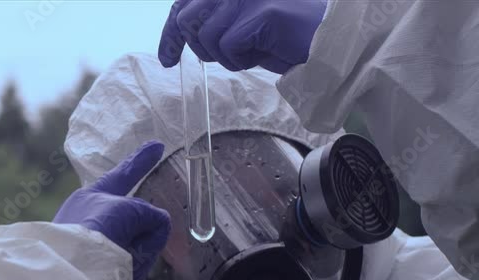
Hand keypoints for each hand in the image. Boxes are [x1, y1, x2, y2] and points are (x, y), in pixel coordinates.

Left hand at [54, 141, 170, 279]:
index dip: (142, 160)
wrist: (68, 272)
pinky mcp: (98, 267)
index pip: (125, 172)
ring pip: (140, 244)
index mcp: (93, 195)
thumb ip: (150, 215)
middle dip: (145, 233)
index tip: (156, 146)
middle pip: (138, 218)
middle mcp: (92, 215)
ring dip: (141, 252)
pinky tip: (122, 275)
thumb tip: (153, 230)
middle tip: (134, 248)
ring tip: (122, 260)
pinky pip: (131, 266)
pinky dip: (132, 269)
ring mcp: (94, 242)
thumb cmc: (94, 231)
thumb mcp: (129, 211)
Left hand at [158, 0, 326, 73]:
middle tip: (219, 58)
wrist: (327, 45)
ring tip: (249, 53)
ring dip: (223, 56)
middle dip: (198, 47)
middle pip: (187, 18)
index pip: (183, 2)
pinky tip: (261, 54)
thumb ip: (213, 22)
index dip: (170, 33)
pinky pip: (227, 46)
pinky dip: (239, 60)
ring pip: (205, 35)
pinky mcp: (262, 11)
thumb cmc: (283, 38)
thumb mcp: (240, 27)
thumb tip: (179, 33)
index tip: (167, 58)